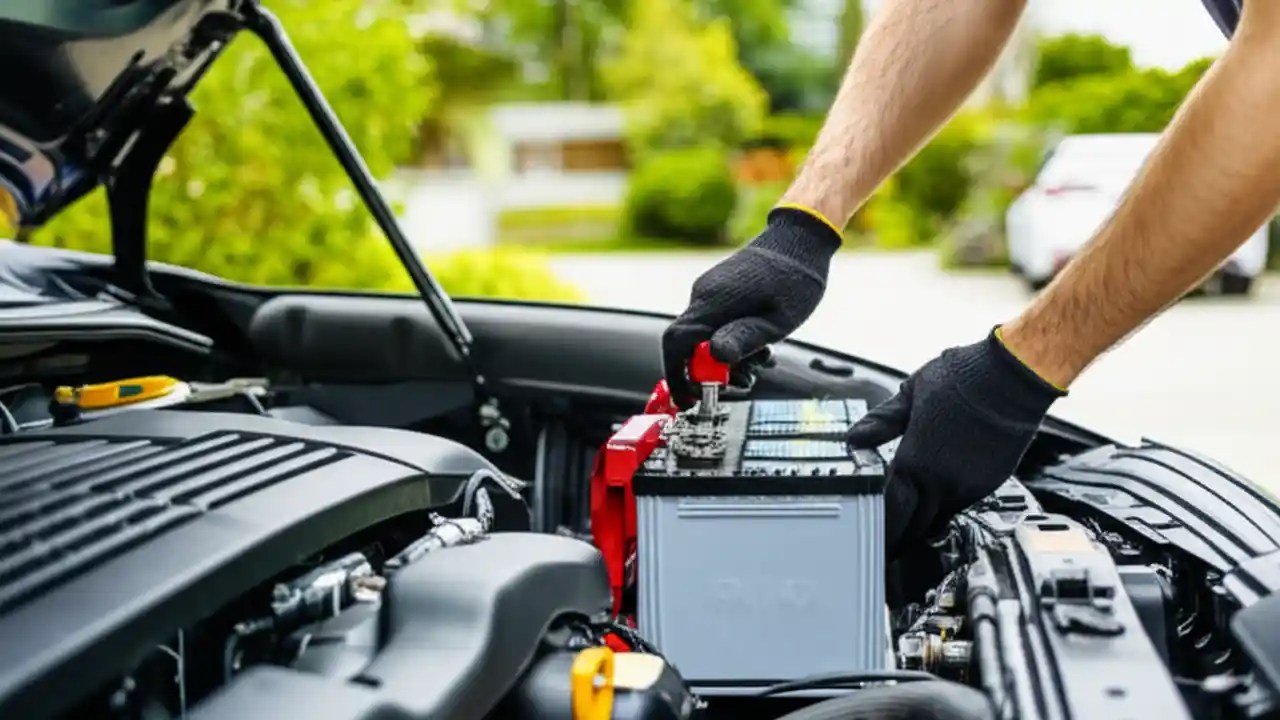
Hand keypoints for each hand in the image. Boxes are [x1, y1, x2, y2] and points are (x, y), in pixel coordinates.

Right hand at [661, 206, 841, 405]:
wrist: (799, 238)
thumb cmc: (795, 278)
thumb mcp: (778, 319)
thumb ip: (745, 338)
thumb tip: (716, 357)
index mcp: (713, 301)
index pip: (676, 343)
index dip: (678, 375)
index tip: (693, 398)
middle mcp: (703, 294)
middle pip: (687, 344)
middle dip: (709, 371)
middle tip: (743, 381)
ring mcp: (709, 291)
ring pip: (702, 336)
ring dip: (726, 357)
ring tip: (761, 360)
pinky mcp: (718, 291)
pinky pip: (713, 324)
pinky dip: (729, 341)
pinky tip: (758, 344)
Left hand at [846, 327, 1065, 557]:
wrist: (1013, 376)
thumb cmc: (962, 377)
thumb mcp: (910, 394)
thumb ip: (882, 422)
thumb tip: (855, 439)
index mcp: (916, 461)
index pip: (891, 511)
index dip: (879, 529)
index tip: (870, 538)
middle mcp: (943, 482)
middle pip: (915, 527)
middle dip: (899, 539)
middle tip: (885, 548)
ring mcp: (969, 486)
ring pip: (939, 520)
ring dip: (922, 525)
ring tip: (906, 529)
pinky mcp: (990, 483)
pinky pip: (961, 506)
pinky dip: (945, 508)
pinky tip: (935, 501)